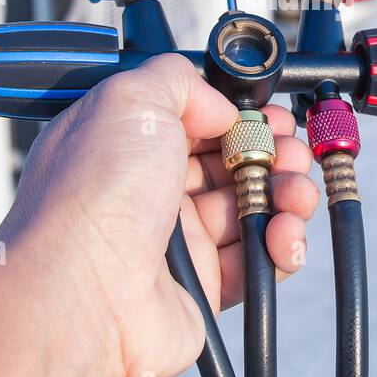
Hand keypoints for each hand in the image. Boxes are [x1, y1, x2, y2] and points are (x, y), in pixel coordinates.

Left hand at [0, 54, 319, 376]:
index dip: (237, 114)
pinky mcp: (202, 287)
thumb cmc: (92, 199)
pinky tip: (282, 234)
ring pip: (251, 208)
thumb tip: (219, 104)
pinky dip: (281, 244)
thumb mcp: (129, 99)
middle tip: (290, 152)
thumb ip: (178, 79)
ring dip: (285, 195)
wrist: (81, 298)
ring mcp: (177, 240)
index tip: (267, 113)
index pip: (195, 120)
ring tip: (295, 194)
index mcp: (126, 142)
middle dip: (271, 151)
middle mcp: (148, 189)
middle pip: (230, 162)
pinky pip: (257, 260)